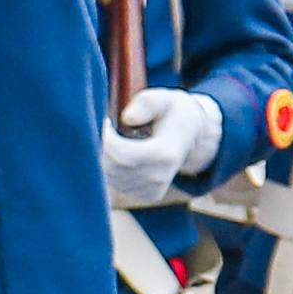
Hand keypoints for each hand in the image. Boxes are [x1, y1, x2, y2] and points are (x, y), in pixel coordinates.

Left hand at [101, 88, 223, 207]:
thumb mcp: (163, 98)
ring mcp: (153, 190)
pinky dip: (112, 168)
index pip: (124, 155)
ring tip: (117, 139)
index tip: (105, 121)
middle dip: (102, 147)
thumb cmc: (171, 112)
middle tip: (106, 128)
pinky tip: (122, 153)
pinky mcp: (148, 195)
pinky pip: (117, 184)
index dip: (107, 139)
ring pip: (111, 177)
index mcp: (166, 154)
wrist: (190, 134)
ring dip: (106, 157)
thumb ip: (147, 104)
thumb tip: (128, 118)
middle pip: (114, 168)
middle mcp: (160, 177)